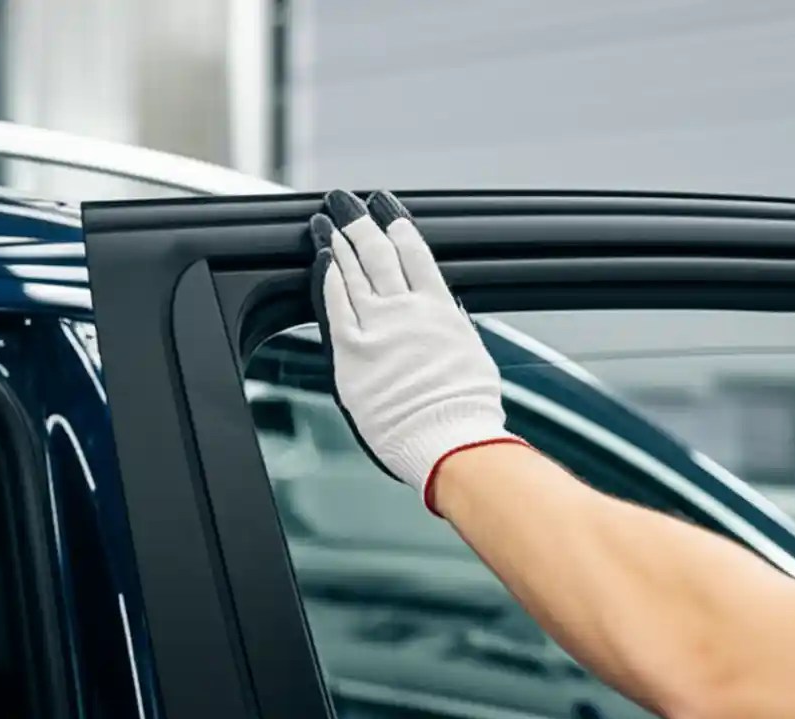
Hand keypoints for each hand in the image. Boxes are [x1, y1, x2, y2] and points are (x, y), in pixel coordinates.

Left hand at [309, 189, 523, 511]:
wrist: (449, 440)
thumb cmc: (466, 412)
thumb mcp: (473, 357)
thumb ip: (453, 329)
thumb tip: (447, 311)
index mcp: (440, 310)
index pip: (416, 254)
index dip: (399, 227)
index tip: (388, 210)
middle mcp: (407, 311)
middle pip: (380, 253)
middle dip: (362, 222)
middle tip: (348, 203)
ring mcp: (377, 328)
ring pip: (354, 272)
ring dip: (340, 243)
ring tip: (328, 222)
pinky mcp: (351, 352)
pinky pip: (335, 304)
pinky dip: (328, 278)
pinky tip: (321, 260)